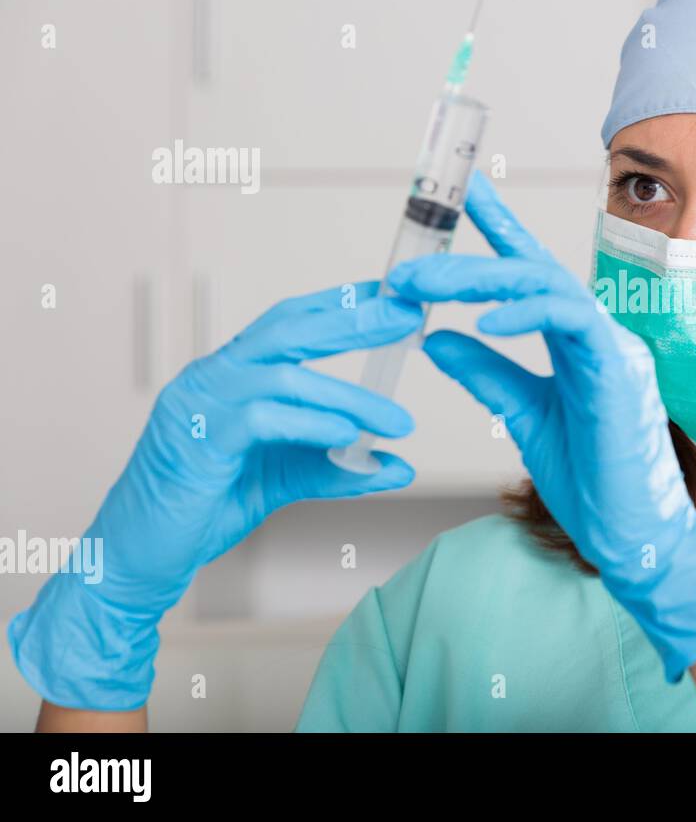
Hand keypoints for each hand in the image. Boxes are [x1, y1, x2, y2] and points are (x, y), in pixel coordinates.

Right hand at [8, 281, 422, 709]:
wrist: (140, 555)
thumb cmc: (206, 506)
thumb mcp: (285, 479)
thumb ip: (339, 468)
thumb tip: (401, 466)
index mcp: (231, 373)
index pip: (289, 321)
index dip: (340, 303)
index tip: (391, 291)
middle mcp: (212, 375)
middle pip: (288, 329)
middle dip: (352, 319)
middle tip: (405, 316)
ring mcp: (199, 403)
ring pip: (285, 377)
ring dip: (349, 398)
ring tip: (399, 422)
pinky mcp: (197, 440)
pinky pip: (262, 419)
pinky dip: (311, 425)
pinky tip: (348, 438)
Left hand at [387, 171, 695, 681]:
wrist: (631, 536)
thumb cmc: (590, 481)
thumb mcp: (522, 417)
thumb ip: (485, 374)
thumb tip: (435, 338)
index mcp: (576, 343)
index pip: (533, 275)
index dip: (500, 230)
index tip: (461, 196)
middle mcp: (598, 335)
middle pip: (531, 273)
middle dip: (466, 260)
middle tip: (408, 267)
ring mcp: (613, 348)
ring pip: (547, 285)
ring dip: (481, 279)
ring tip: (425, 288)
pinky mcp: (621, 371)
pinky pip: (572, 322)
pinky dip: (525, 315)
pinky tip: (482, 322)